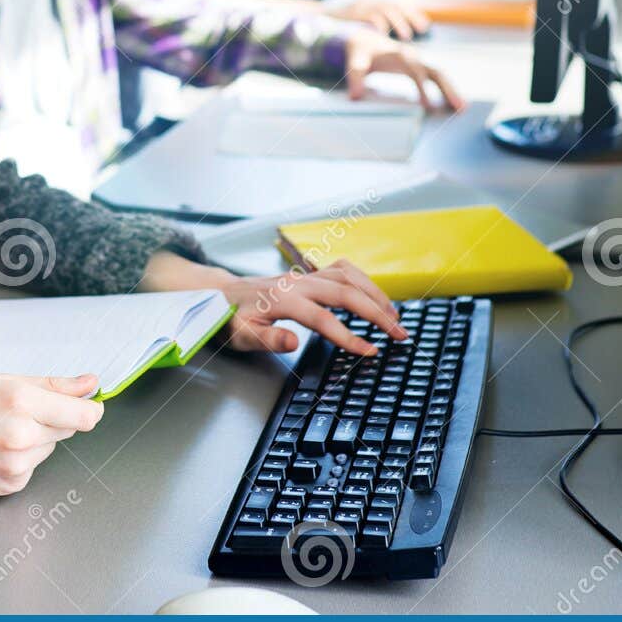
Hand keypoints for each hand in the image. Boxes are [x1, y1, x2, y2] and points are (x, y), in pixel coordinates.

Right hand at [0, 373, 102, 498]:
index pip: (85, 416)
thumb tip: (91, 384)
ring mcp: (16, 465)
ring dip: (37, 439)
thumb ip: (54, 384)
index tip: (88, 404)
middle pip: (68, 429)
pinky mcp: (11, 485)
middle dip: (53, 418)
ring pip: (50, 448)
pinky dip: (22, 457)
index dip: (90, 408)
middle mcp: (22, 437)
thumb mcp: (3, 380)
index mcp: (22, 403)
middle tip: (19, 412)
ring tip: (0, 431)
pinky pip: (33, 466)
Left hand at [219, 258, 406, 355]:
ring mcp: (304, 276)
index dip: (348, 336)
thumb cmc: (231, 320)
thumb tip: (293, 342)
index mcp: (281, 300)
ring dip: (375, 294)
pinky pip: (342, 270)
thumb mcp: (241, 336)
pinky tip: (376, 296)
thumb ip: (267, 339)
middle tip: (400, 334)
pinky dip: (364, 281)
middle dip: (376, 312)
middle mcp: (296, 282)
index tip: (371, 351)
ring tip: (395, 317)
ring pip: (348, 276)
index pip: (322, 318)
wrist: (221, 296)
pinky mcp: (309, 275)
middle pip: (344, 292)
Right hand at [331, 0, 431, 40]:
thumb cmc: (336, 26)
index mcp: (372, 4)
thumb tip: (391, 36)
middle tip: (421, 30)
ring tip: (406, 37)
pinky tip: (384, 33)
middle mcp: (367, 1)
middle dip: (410, 16)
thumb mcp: (358, 22)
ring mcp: (358, 5)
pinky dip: (378, 23)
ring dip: (398, 22)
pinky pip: (368, 15)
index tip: (425, 26)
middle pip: (394, 4)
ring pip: (385, 9)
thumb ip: (375, 25)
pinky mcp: (349, 11)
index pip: (398, 4)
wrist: (310, 19)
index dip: (413, 13)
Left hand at [344, 30, 464, 112]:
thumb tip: (355, 97)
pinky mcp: (418, 66)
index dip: (422, 88)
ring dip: (451, 90)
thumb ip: (356, 78)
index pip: (415, 72)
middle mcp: (413, 56)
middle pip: (436, 72)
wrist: (363, 38)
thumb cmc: (360, 50)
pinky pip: (436, 77)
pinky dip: (445, 89)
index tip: (427, 105)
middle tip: (459, 107)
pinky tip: (452, 103)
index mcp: (400, 54)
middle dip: (448, 89)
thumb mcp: (355, 62)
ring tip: (462, 108)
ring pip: (440, 75)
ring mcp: (418, 61)